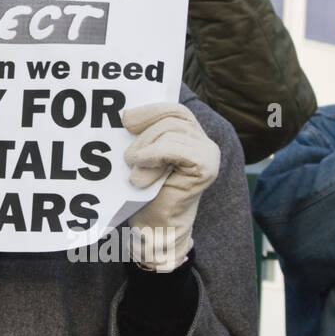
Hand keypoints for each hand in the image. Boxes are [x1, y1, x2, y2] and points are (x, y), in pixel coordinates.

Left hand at [123, 102, 219, 270]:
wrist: (155, 225)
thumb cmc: (147, 190)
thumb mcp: (143, 154)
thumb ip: (144, 133)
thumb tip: (126, 112)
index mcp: (191, 135)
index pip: (175, 110)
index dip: (150, 110)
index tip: (125, 119)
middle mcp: (204, 142)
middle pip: (172, 119)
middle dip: (144, 134)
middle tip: (128, 156)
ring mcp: (209, 154)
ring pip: (170, 132)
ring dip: (145, 149)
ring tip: (134, 168)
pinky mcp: (207, 168)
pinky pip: (174, 148)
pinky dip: (153, 156)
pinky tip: (141, 170)